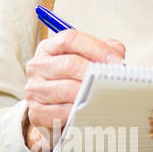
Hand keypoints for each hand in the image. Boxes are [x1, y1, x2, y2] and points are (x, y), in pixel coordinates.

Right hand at [24, 28, 125, 151]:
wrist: (54, 110)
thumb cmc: (73, 81)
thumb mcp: (85, 61)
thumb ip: (102, 51)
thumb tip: (118, 52)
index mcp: (48, 48)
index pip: (70, 39)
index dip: (96, 48)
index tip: (117, 61)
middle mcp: (37, 66)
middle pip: (69, 63)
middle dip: (96, 73)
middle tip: (114, 80)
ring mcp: (34, 89)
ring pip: (67, 89)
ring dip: (89, 93)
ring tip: (106, 96)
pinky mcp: (36, 112)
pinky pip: (61, 112)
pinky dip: (79, 112)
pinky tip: (90, 111)